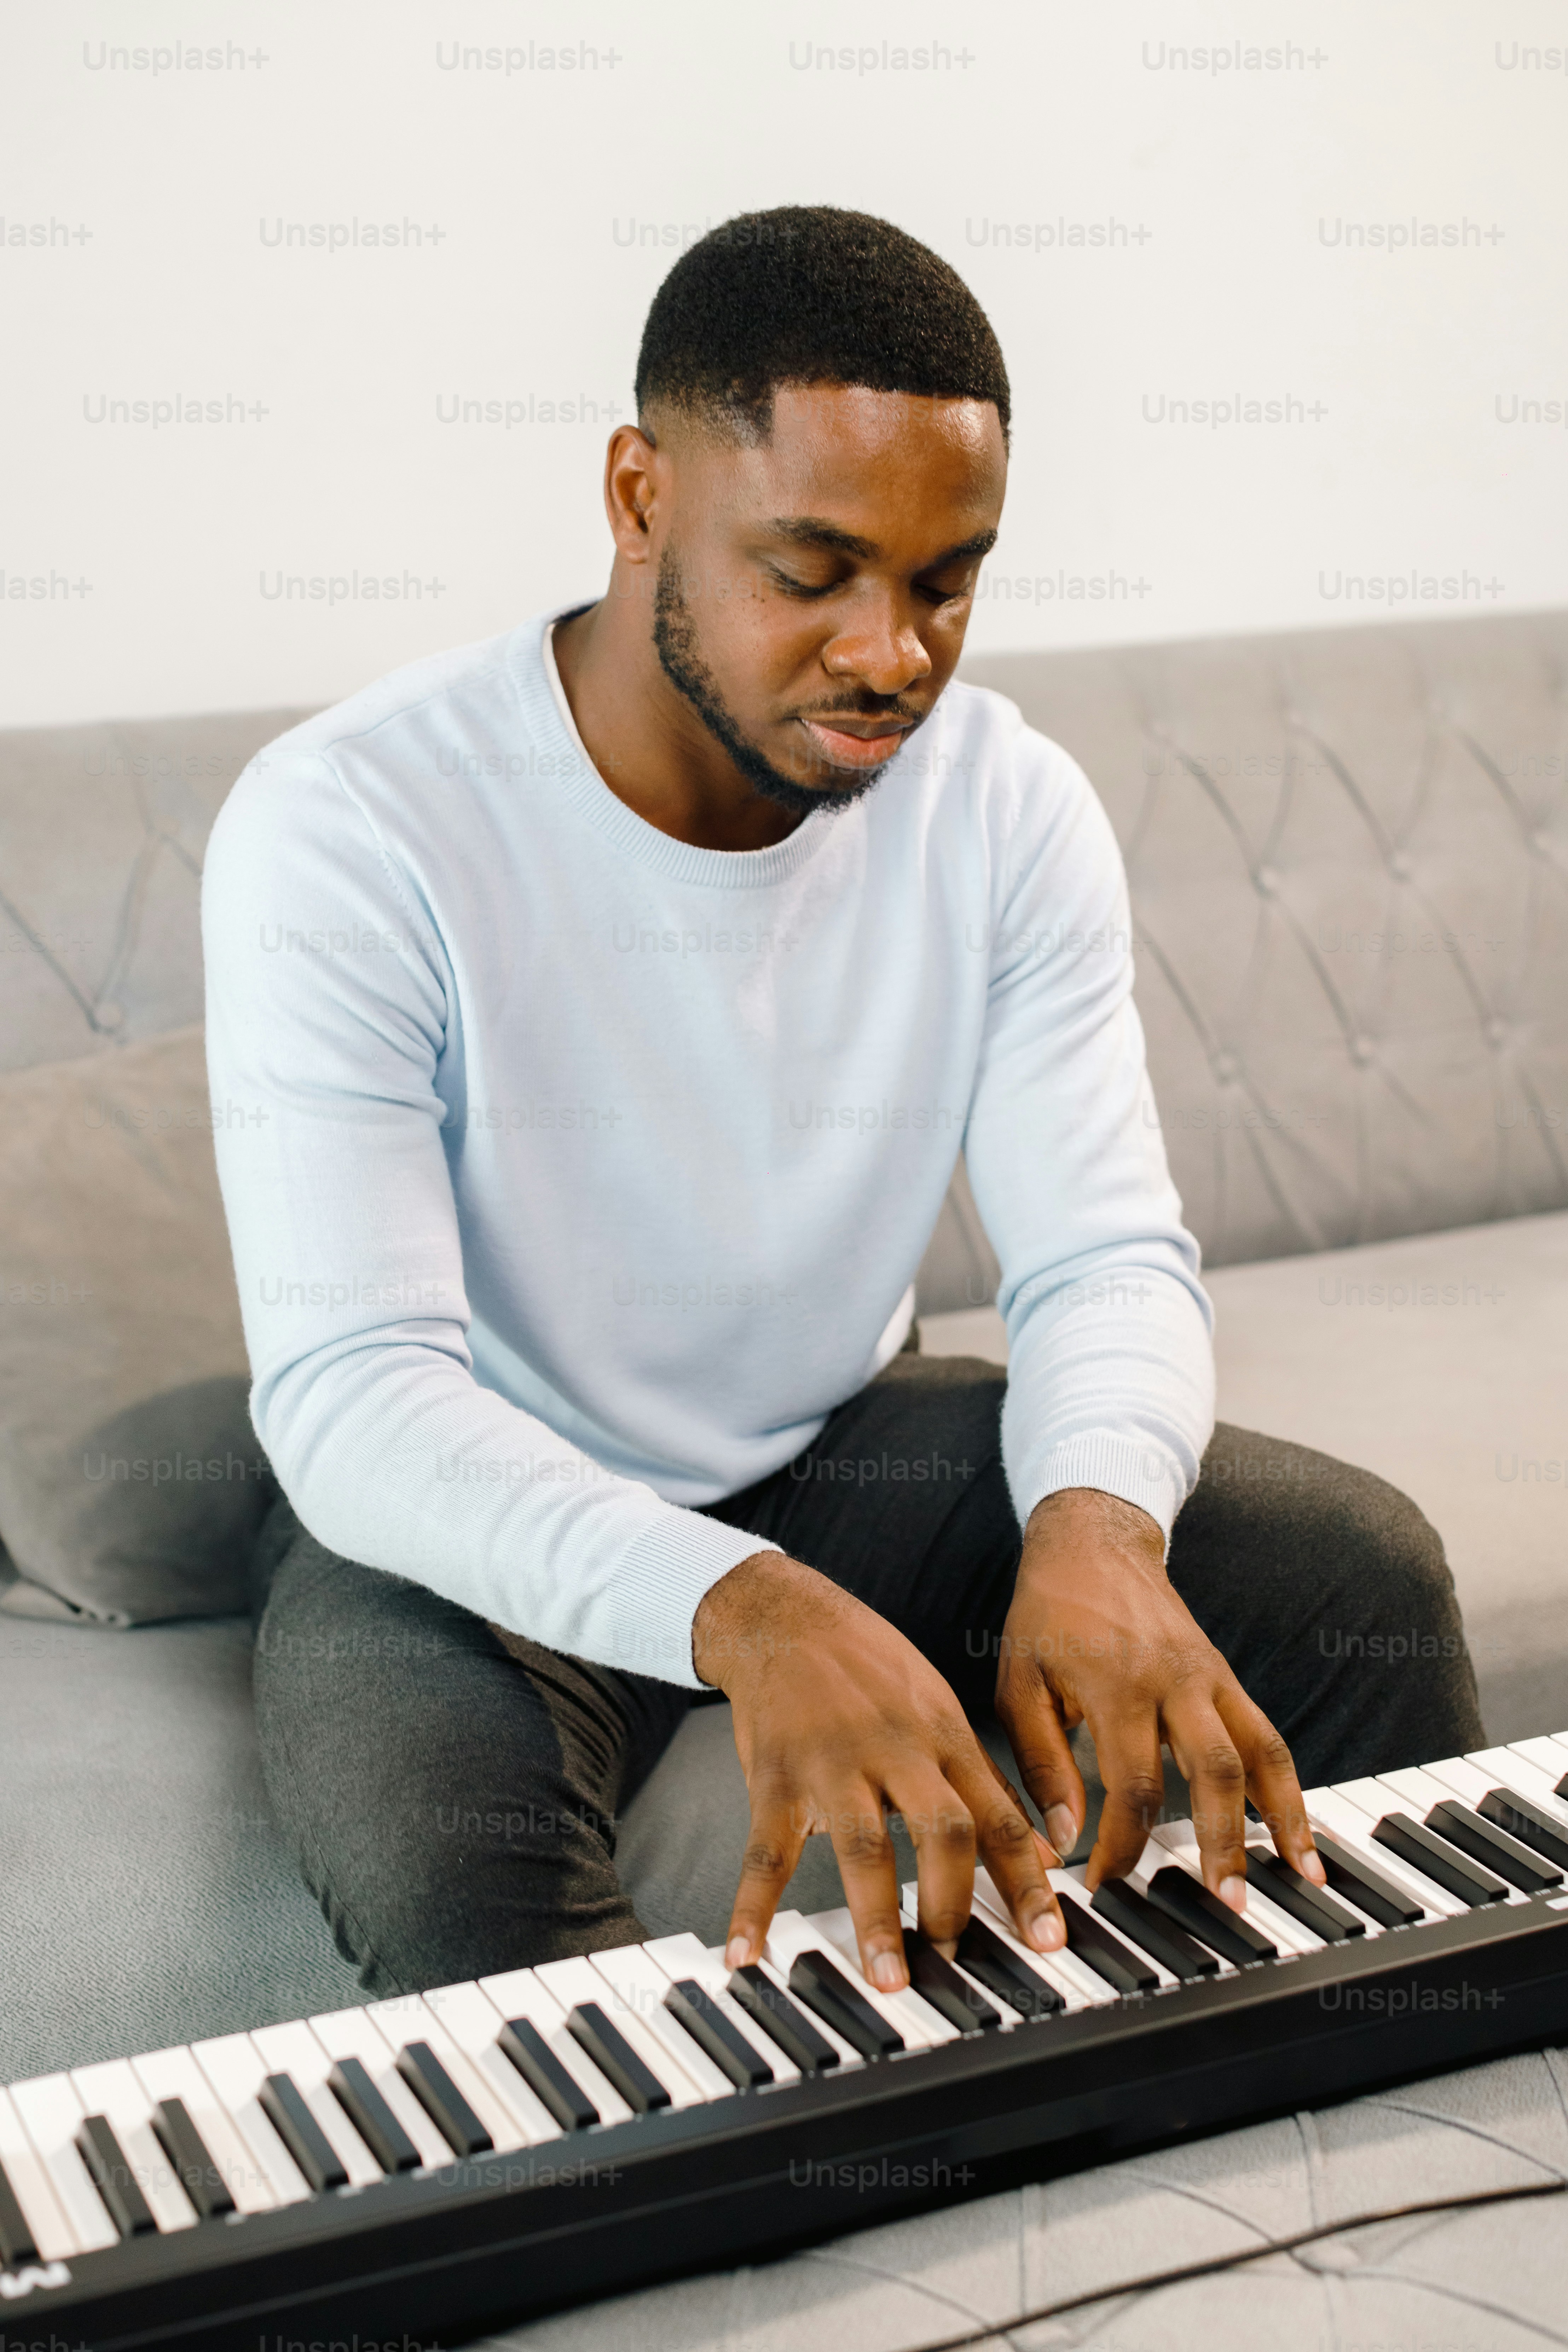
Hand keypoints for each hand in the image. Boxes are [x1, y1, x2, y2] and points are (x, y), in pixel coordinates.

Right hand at [693, 1552, 1067, 1991]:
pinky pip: (765, 1849)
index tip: (1048, 1939)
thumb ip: (988, 1784)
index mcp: (944, 1737)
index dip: (1029, 1881)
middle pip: (943, 1829)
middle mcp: (896, 1750)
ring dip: (877, 1917)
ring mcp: (833, 1763)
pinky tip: (746, 1952)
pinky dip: (752, 1906)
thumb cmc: (870, 1669)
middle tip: (958, 1959)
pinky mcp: (775, 1776)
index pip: (999, 1817)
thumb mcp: (941, 1711)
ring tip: (887, 1978)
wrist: (785, 1618)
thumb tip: (1042, 1852)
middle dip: (955, 1902)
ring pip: (864, 1844)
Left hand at [996, 1490, 1325, 1911]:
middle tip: (1229, 1906)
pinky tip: (1298, 1831)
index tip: (1104, 1883)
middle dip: (1225, 1844)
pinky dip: (1287, 1785)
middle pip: (1215, 1773)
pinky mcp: (1225, 1677)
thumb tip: (1065, 1836)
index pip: (1134, 1786)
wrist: (1092, 1542)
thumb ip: (1042, 1761)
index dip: (1122, 1845)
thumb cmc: (1047, 1615)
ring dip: (1283, 1818)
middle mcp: (1176, 1681)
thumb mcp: (1020, 1682)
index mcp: (1119, 1685)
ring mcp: (1210, 1677)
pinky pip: (1267, 1735)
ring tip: (1301, 1877)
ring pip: (1261, 1752)